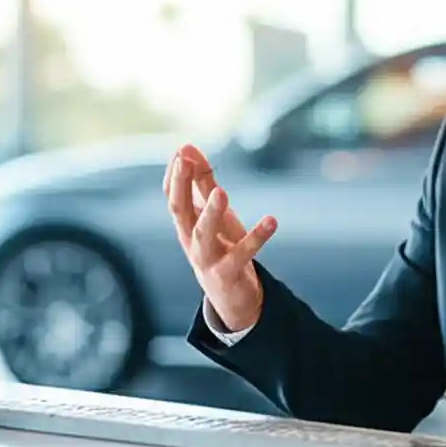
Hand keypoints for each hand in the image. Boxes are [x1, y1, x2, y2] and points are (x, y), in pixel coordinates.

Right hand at [165, 143, 276, 331]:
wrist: (231, 299)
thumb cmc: (220, 248)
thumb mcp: (213, 215)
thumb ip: (202, 183)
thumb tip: (187, 148)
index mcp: (185, 225)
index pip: (173, 197)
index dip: (174, 175)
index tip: (181, 150)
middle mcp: (190, 241)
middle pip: (179, 212)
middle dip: (180, 185)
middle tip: (185, 161)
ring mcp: (207, 259)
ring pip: (204, 234)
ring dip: (210, 212)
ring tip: (221, 192)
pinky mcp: (228, 273)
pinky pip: (242, 253)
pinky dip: (257, 237)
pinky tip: (272, 220)